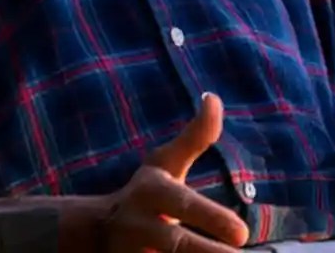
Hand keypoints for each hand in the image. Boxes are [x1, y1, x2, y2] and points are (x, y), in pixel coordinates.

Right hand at [99, 93, 248, 251]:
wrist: (93, 232)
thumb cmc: (144, 193)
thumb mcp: (165, 163)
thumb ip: (195, 136)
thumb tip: (214, 97)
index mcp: (150, 192)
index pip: (183, 205)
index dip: (211, 218)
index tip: (241, 235)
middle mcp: (137, 225)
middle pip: (176, 246)